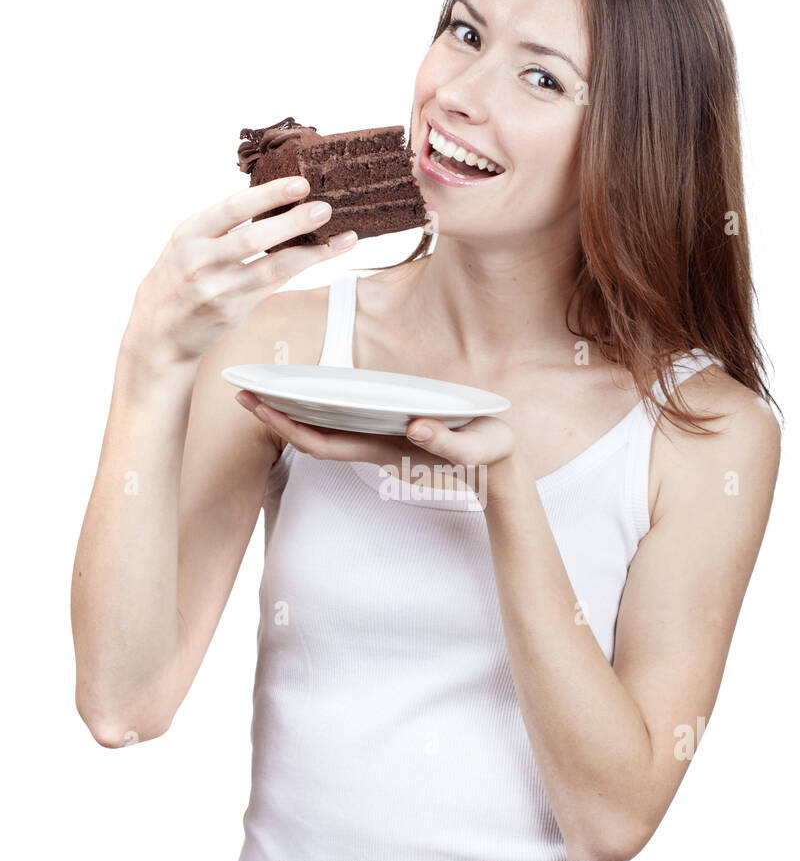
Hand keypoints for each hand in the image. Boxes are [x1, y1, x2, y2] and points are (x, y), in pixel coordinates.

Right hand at [123, 176, 357, 369]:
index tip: (299, 184)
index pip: (231, 208)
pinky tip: (321, 256)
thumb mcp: (186, 243)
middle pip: (253, 239)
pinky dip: (300, 269)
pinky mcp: (234, 311)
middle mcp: (201, 261)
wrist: (159, 331)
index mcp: (189, 234)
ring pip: (272, 268)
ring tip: (341, 237)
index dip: (267, 195)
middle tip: (324, 208)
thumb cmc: (178, 278)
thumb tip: (274, 198)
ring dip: (311, 252)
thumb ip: (221, 226)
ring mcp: (218, 289)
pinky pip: (274, 285)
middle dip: (292, 222)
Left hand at [235, 392, 516, 494]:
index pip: (324, 442)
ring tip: (260, 387)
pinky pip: (341, 421)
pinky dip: (315, 407)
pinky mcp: (388, 431)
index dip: (288, 426)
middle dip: (275, 414)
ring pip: (323, 428)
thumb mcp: (476, 450)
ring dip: (290, 410)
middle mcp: (374, 445)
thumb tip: (416, 429)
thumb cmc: (488, 458)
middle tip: (239, 389)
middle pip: (313, 434)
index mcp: (386, 449)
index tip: (258, 406)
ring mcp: (379, 439)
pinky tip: (302, 391)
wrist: (499, 473)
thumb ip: (449, 444)